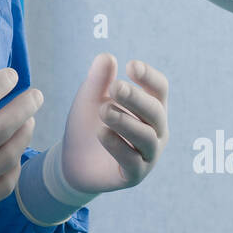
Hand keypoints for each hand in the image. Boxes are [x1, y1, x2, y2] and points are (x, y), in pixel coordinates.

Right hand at [0, 58, 42, 230]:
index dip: (1, 83)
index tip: (11, 76)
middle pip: (3, 126)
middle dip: (26, 106)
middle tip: (36, 95)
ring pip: (9, 156)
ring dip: (24, 134)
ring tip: (28, 121)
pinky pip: (3, 187)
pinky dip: (15, 168)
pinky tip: (14, 154)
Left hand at [56, 53, 167, 195]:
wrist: (72, 160)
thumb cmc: (88, 123)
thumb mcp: (90, 98)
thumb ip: (98, 80)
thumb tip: (107, 57)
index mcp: (151, 107)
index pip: (160, 89)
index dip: (149, 77)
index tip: (130, 65)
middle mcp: (156, 131)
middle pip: (155, 112)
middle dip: (136, 98)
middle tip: (114, 86)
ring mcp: (148, 154)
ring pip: (146, 137)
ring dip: (125, 122)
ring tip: (103, 110)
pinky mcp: (135, 175)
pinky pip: (132, 161)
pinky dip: (117, 146)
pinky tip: (101, 132)